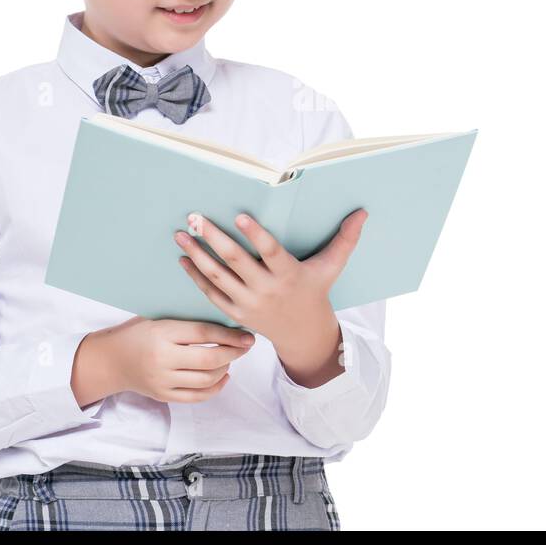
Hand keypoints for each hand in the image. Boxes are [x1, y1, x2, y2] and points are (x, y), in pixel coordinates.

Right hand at [74, 315, 256, 404]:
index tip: (247, 335)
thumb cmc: (138, 332)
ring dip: (225, 369)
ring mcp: (162, 381)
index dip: (229, 336)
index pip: (204, 334)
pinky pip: (197, 396)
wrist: (110, 360)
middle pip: (209, 360)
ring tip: (230, 358)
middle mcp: (162, 359)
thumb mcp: (159, 318)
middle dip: (233, 353)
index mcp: (161, 333)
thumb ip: (188, 322)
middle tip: (245, 347)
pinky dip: (215, 387)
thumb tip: (227, 323)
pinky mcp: (163, 396)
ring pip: (206, 380)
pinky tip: (223, 376)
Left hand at [172, 208, 368, 348]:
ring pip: (217, 276)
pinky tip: (184, 258)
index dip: (256, 235)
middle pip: (236, 261)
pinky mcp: (235, 312)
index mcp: (289, 274)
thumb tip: (364, 211)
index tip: (240, 216)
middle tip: (195, 218)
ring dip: (197, 254)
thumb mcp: (331, 267)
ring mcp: (248, 303)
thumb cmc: (315, 291)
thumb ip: (345, 239)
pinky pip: (210, 293)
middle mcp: (267, 289)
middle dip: (213, 238)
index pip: (270, 252)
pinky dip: (195, 276)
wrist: (302, 333)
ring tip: (182, 234)